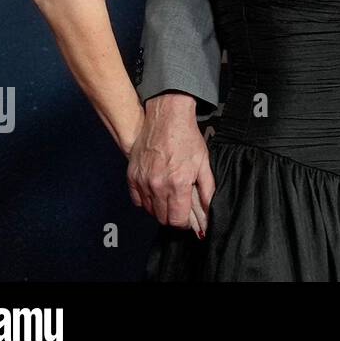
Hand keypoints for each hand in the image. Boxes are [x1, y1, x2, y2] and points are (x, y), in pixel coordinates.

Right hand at [126, 92, 213, 236]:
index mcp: (178, 184)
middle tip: (180, 206)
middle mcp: (158, 185)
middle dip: (173, 216)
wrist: (167, 118)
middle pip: (163, 218)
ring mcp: (142, 181)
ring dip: (160, 209)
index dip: (185, 222)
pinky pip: (137, 200)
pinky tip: (156, 191)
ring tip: (169, 196)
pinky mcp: (132, 176)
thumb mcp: (203, 164)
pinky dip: (146, 201)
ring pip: (150, 211)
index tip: (188, 217)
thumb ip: (207, 192)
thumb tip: (207, 216)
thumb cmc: (187, 139)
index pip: (177, 220)